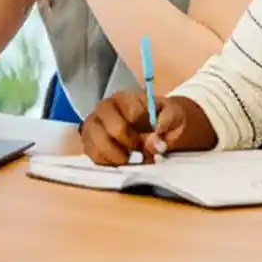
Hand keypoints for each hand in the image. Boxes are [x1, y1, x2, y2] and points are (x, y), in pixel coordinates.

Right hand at [82, 91, 217, 164]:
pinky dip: (108, 163)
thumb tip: (157, 134)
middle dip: (132, 145)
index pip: (133, 114)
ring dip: (119, 157)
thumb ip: (167, 121)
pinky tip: (120, 161)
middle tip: (142, 151)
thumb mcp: (173, 115)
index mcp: (125, 98)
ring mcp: (94, 124)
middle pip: (114, 129)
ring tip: (131, 158)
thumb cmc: (162, 117)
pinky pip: (93, 155)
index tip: (154, 138)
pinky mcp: (89, 140)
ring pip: (100, 144)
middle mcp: (105, 108)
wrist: (154, 124)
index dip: (145, 131)